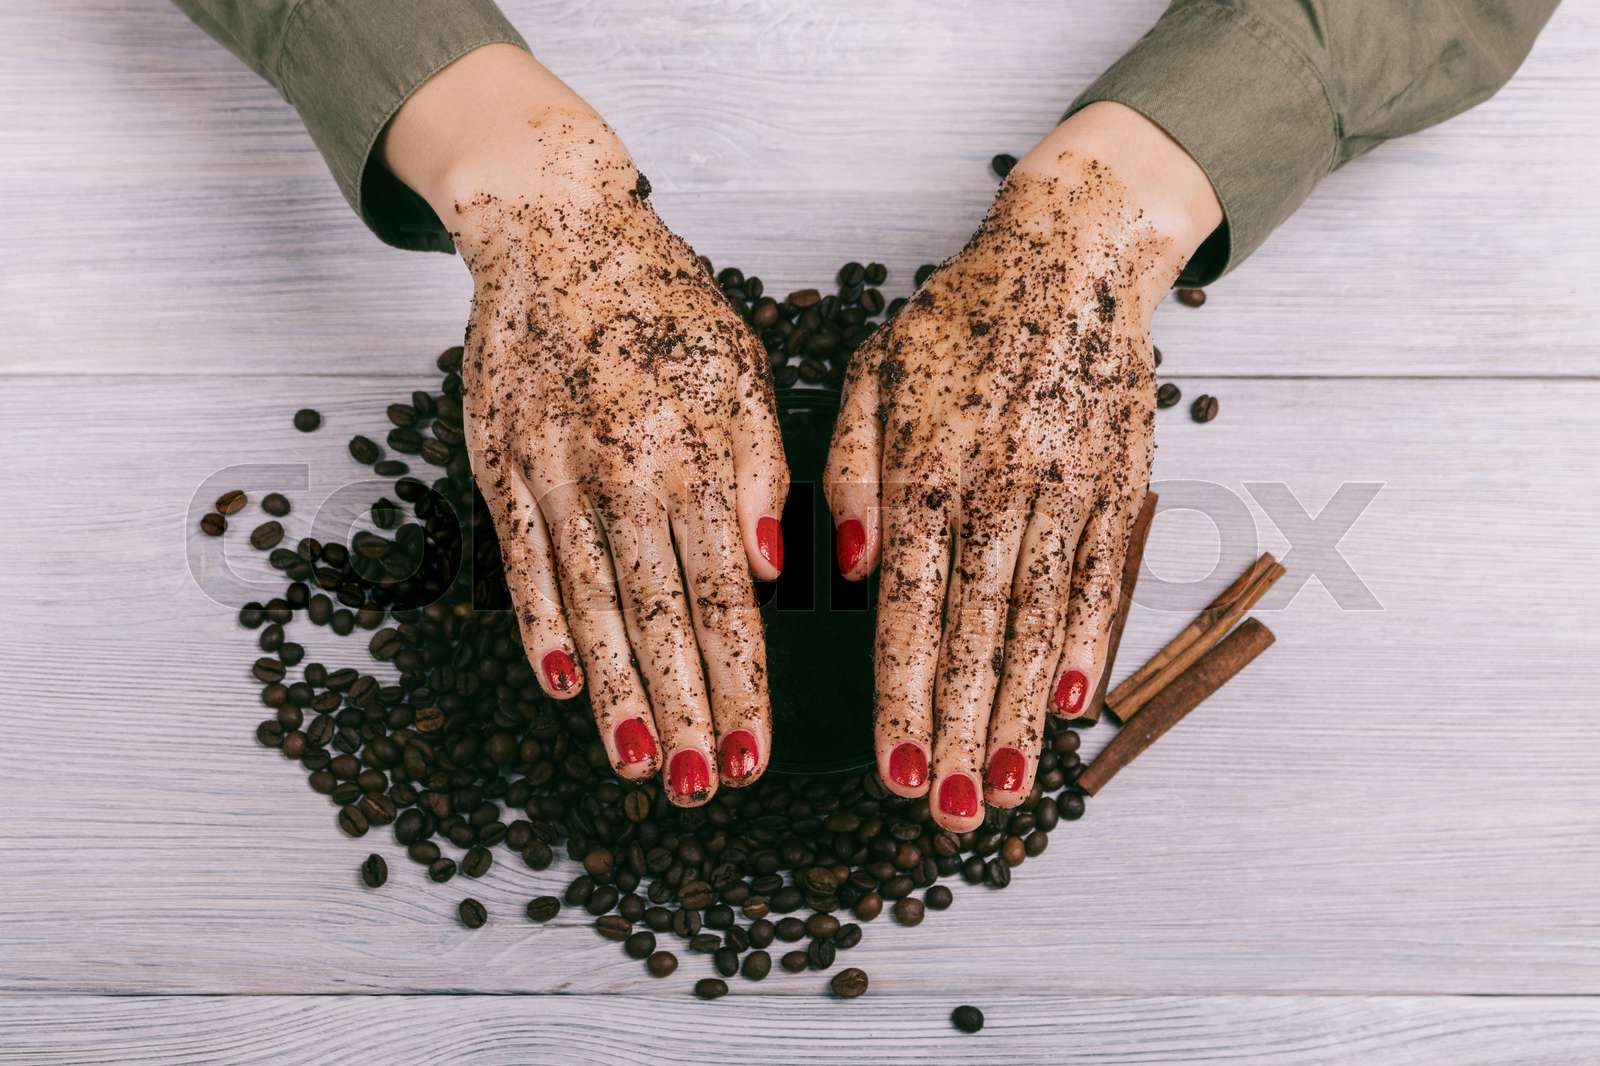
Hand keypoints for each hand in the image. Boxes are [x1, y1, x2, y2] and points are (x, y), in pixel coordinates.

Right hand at [384, 46, 787, 804]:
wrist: (552, 231)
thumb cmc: (662, 303)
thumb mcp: (742, 368)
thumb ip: (761, 470)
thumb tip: (771, 570)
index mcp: (694, 451)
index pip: (726, 596)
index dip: (741, 683)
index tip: (755, 751)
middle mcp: (623, 472)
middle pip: (661, 618)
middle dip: (685, 712)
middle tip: (702, 788)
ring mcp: (553, 474)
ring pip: (590, 607)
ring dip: (617, 694)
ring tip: (637, 765)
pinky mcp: (500, 469)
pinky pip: (522, 565)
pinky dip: (542, 629)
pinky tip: (563, 686)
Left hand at [824, 103, 1219, 829]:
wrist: (1073, 259)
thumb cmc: (957, 322)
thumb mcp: (873, 371)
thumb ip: (852, 469)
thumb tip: (841, 567)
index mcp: (926, 470)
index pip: (907, 608)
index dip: (902, 699)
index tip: (895, 774)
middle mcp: (997, 490)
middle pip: (974, 634)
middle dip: (959, 732)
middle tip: (951, 815)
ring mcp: (1067, 491)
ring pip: (1040, 622)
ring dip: (1020, 713)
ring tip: (1010, 791)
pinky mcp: (1122, 487)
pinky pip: (1108, 578)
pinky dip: (1093, 644)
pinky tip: (1074, 706)